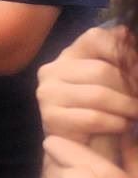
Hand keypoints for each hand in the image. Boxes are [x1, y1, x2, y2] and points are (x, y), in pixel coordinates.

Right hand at [38, 26, 137, 141]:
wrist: (83, 145)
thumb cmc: (103, 109)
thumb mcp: (114, 80)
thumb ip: (120, 58)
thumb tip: (125, 32)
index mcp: (70, 54)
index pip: (96, 37)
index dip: (123, 52)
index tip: (137, 71)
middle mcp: (52, 69)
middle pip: (102, 70)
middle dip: (130, 88)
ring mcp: (47, 93)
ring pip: (98, 95)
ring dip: (126, 107)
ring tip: (135, 114)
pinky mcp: (50, 117)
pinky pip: (92, 118)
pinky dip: (114, 123)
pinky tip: (121, 126)